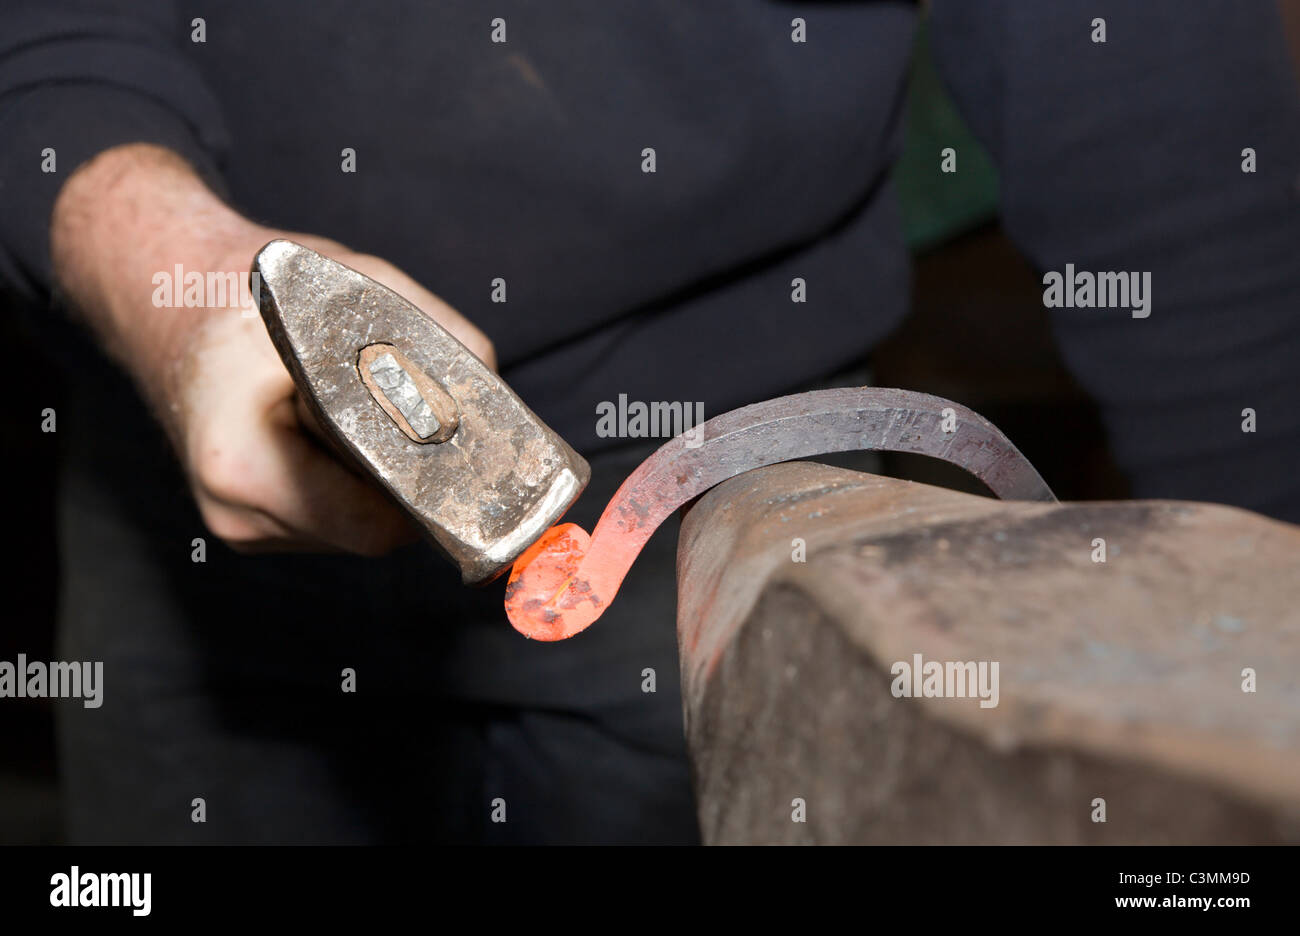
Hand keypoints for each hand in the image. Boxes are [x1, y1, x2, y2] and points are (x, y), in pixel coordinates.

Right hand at [52, 144, 496, 555]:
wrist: (164, 297)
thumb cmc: (254, 291)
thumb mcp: (358, 288)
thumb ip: (438, 341)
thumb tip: (498, 403)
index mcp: (244, 465)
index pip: (374, 524)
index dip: (428, 490)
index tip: (459, 453)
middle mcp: (236, 513)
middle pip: (374, 532)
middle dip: (411, 482)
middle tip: (429, 424)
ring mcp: (241, 526)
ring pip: (358, 532)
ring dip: (384, 485)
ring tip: (370, 418)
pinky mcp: (251, 524)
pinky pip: (334, 521)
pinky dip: (356, 485)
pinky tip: (344, 435)